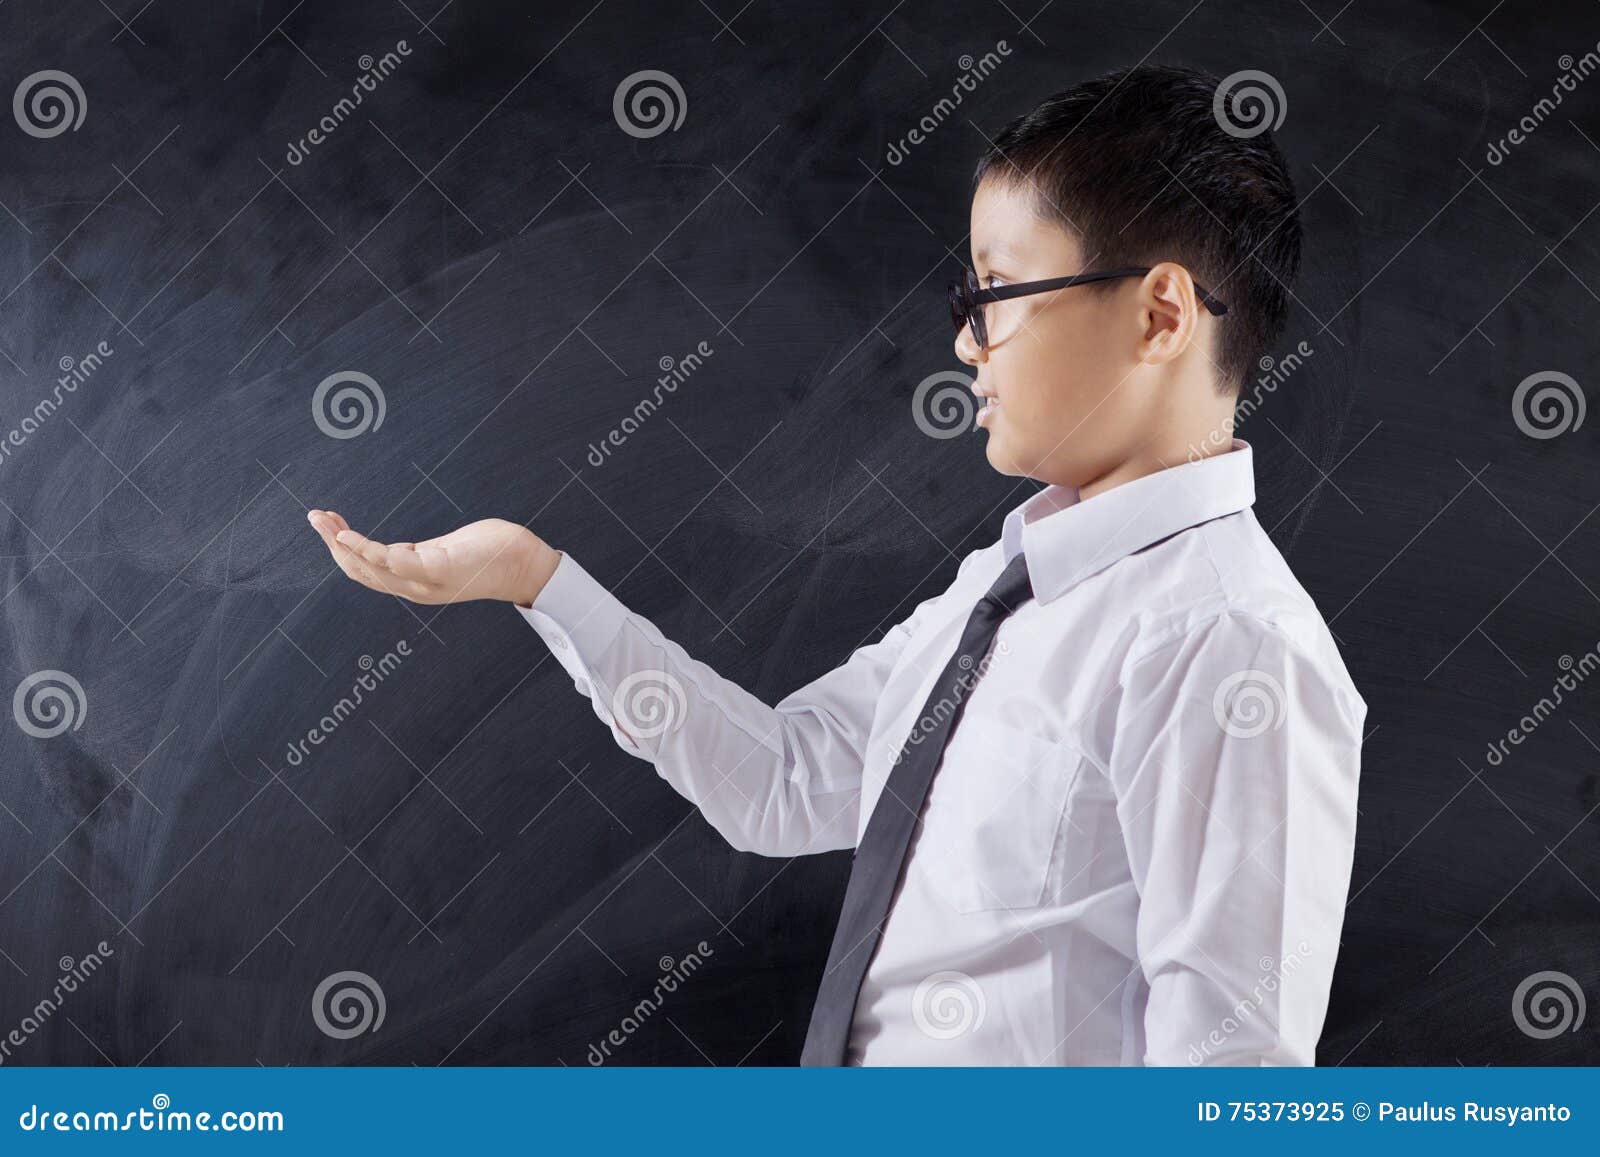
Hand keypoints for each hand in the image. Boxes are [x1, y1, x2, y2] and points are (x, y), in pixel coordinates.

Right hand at [306, 510, 560, 606]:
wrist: (525, 563)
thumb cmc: (488, 554)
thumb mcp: (443, 553)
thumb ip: (418, 554)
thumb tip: (398, 550)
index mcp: (414, 582)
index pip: (367, 571)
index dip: (342, 550)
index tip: (327, 524)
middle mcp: (415, 588)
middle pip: (360, 571)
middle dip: (332, 545)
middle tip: (313, 518)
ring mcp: (425, 582)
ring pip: (369, 568)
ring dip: (340, 543)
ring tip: (321, 520)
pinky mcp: (438, 570)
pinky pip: (392, 562)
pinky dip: (365, 549)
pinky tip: (347, 535)